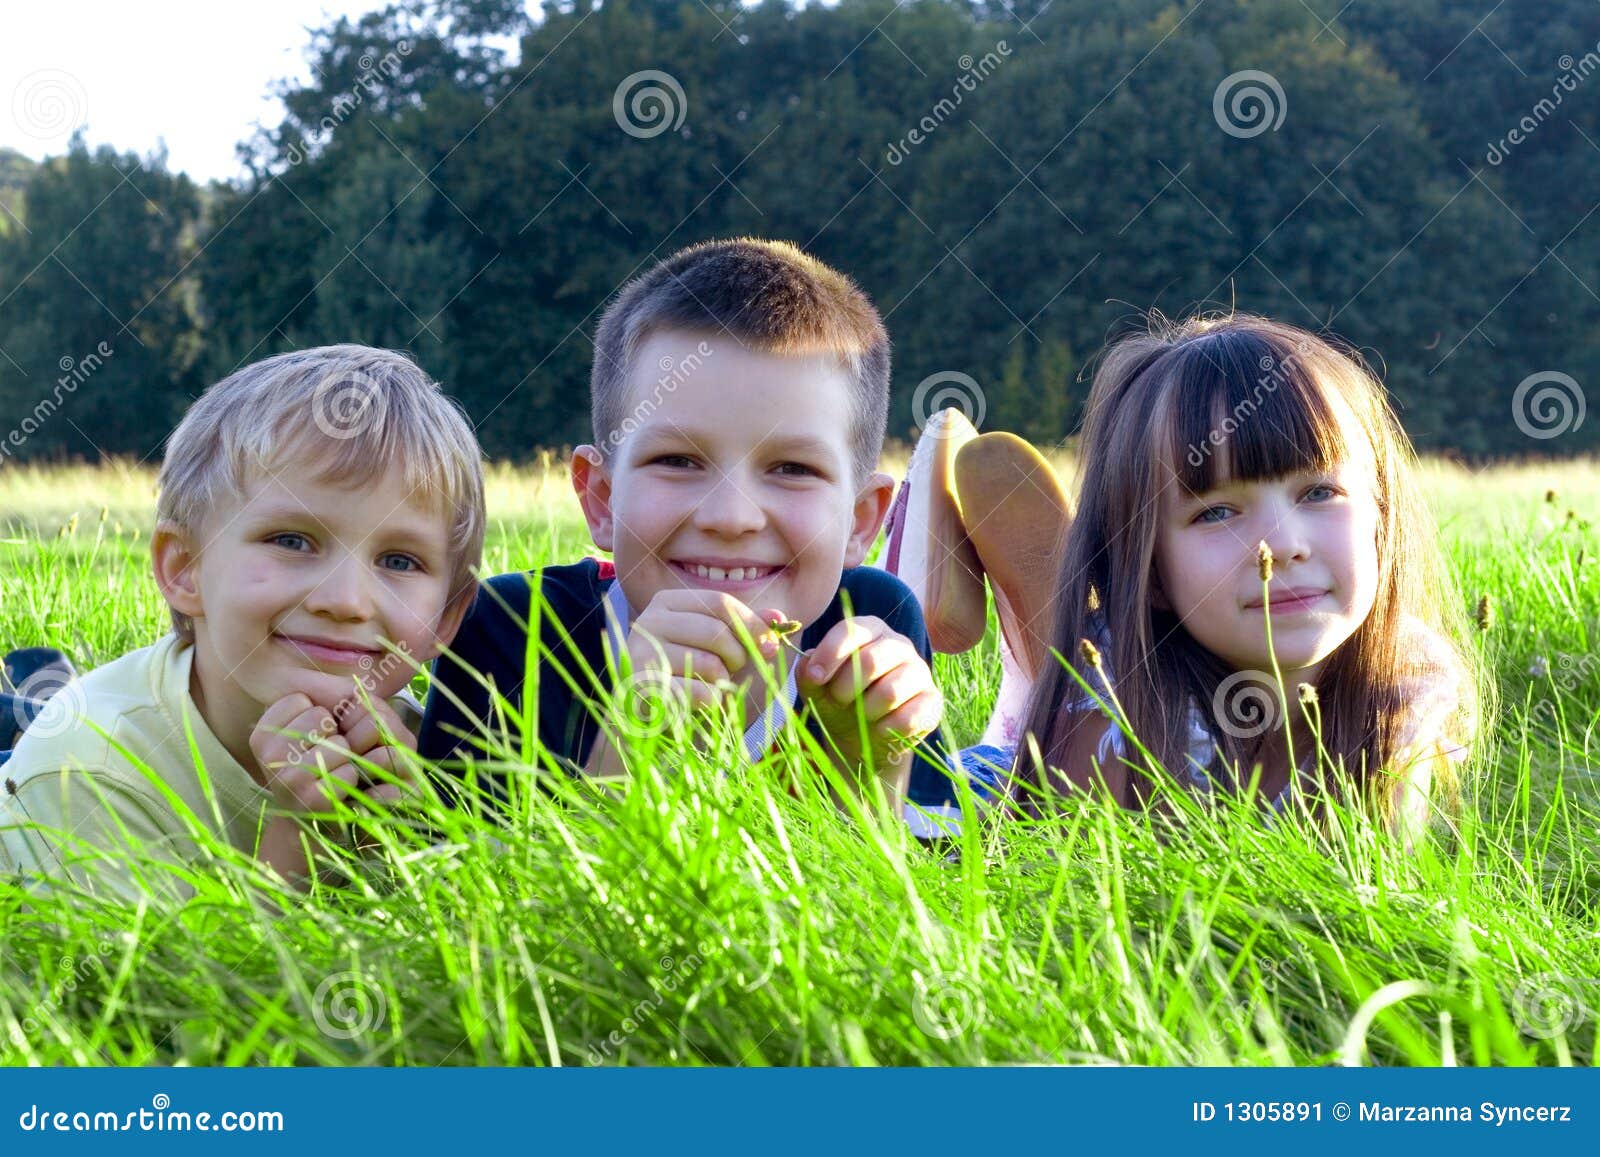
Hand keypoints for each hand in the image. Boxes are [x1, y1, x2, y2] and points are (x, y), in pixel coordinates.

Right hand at [249, 693, 409, 813]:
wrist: (310, 820)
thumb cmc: (311, 765)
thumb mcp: (302, 732)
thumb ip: (318, 702)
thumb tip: (353, 690)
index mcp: (261, 736)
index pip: (301, 700)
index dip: (316, 715)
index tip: (309, 736)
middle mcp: (268, 757)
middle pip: (321, 717)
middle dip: (332, 733)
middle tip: (322, 755)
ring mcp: (288, 780)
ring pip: (339, 744)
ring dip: (345, 756)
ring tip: (330, 771)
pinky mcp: (312, 801)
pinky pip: (349, 772)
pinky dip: (352, 777)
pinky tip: (337, 788)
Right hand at [622, 588, 785, 717]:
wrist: (653, 718)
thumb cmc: (692, 676)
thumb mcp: (723, 648)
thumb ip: (750, 629)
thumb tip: (780, 617)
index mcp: (668, 603)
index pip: (720, 603)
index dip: (752, 624)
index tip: (771, 645)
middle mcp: (649, 621)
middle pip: (716, 632)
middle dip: (737, 657)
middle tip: (730, 672)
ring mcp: (641, 654)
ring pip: (710, 664)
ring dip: (723, 682)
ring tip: (710, 686)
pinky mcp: (644, 688)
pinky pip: (700, 693)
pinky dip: (712, 702)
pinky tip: (701, 703)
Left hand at [795, 616, 942, 774]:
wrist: (863, 737)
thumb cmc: (839, 702)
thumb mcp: (816, 688)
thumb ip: (808, 672)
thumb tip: (809, 664)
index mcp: (870, 631)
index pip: (852, 630)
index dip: (830, 654)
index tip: (816, 678)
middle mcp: (898, 644)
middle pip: (871, 660)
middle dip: (845, 688)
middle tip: (838, 700)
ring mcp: (919, 671)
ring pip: (891, 691)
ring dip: (867, 710)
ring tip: (862, 715)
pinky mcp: (932, 699)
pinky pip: (911, 715)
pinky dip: (888, 728)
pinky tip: (880, 729)